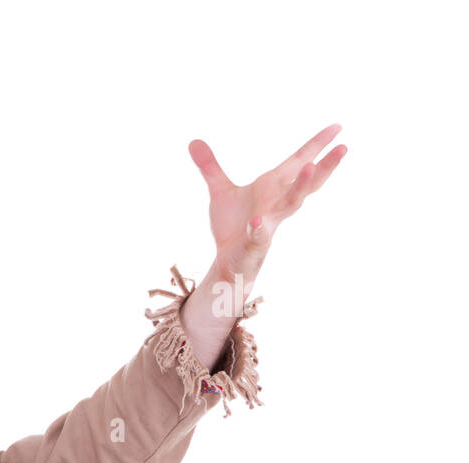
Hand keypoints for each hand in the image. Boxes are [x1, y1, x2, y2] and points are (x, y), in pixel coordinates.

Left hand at [189, 124, 346, 286]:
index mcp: (272, 187)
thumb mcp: (220, 192)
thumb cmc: (233, 225)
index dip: (317, 145)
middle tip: (344, 147)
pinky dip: (259, 228)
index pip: (298, 162)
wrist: (227, 260)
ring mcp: (269, 223)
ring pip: (291, 204)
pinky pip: (259, 234)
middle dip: (325, 165)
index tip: (338, 127)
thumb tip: (193, 141)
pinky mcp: (254, 242)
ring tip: (309, 168)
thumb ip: (209, 167)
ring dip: (301, 187)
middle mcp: (277, 203)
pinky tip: (258, 220)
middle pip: (307, 182)